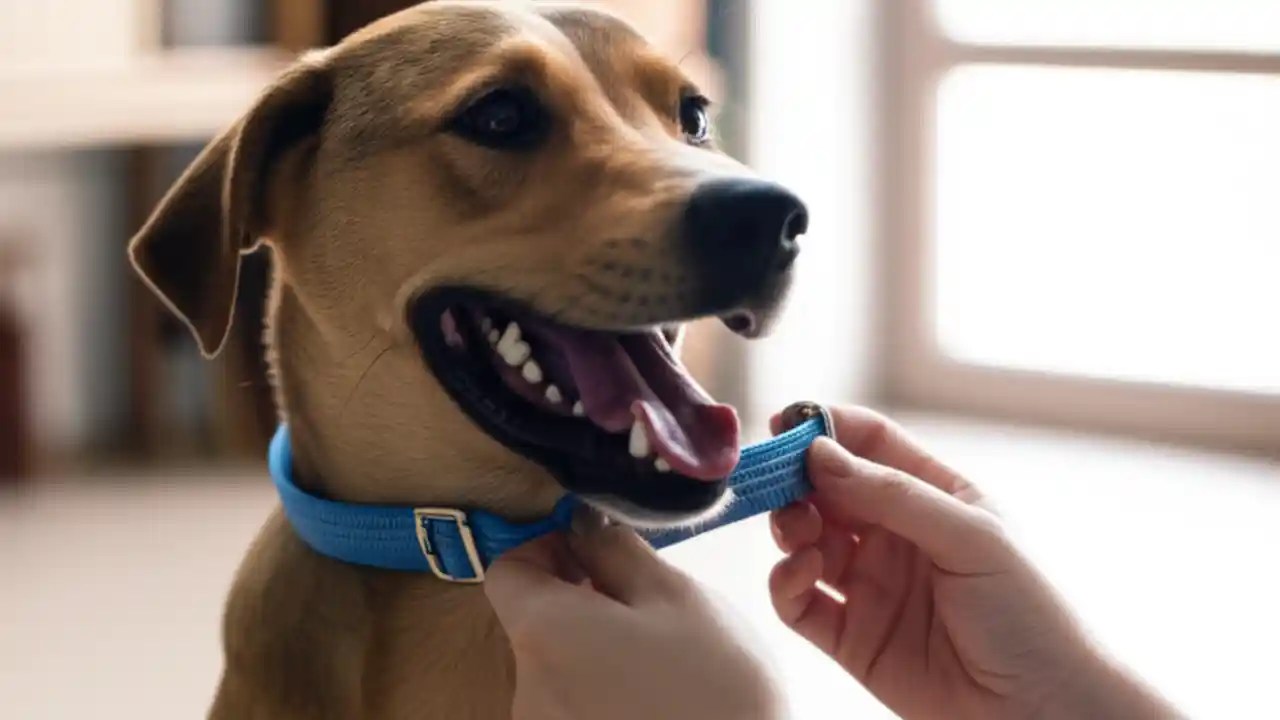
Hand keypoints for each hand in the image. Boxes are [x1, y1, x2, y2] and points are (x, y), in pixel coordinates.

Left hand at [486, 514, 783, 719]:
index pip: (507, 572)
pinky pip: (574, 711)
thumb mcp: (677, 597)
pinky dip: (603, 698)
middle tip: (647, 610)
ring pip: (557, 671)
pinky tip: (655, 703)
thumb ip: (617, 552)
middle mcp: (525, 688)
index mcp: (543, 632)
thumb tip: (583, 528)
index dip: (548, 551)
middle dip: (581, 605)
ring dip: (596, 654)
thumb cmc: (716, 686)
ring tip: (661, 665)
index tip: (594, 556)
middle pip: (534, 625)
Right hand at [769, 406, 1182, 719]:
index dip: (826, 427)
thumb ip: (893, 494)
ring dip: (789, 525)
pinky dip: (785, 580)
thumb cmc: (1031, 616)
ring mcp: (870, 585)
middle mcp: (896, 535)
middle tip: (777, 482)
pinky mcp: (850, 637)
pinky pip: (798, 599)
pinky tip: (802, 570)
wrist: (1044, 713)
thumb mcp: (972, 537)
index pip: (870, 444)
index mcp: (933, 496)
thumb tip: (819, 453)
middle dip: (796, 479)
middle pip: (826, 488)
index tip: (785, 423)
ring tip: (799, 530)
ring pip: (804, 539)